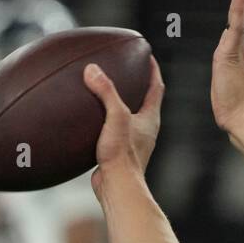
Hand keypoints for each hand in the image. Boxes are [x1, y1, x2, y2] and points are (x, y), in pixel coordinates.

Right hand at [82, 56, 163, 196]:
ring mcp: (132, 141)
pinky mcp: (118, 152)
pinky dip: (103, 120)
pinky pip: (112, 130)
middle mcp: (144, 129)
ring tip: (104, 90)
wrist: (117, 188)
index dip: (152, 69)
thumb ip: (106, 92)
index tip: (146, 54)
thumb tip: (93, 69)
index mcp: (150, 118)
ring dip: (119, 102)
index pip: (156, 87)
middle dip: (136, 83)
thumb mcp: (115, 117)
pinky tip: (87, 119)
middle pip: (144, 100)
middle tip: (124, 68)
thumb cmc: (122, 155)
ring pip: (128, 116)